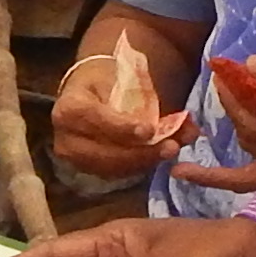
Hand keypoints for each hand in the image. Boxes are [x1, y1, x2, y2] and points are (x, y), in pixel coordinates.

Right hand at [51, 51, 185, 180]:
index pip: (94, 119)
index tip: (148, 131)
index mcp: (70, 105)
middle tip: (171, 148)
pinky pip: (113, 174)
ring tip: (168, 152)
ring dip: (142, 162)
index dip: (121, 127)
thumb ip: (159, 106)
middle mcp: (64, 135)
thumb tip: (191, 131)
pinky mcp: (84, 169)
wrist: (92, 91)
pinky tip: (156, 158)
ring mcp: (72, 157)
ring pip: (110, 167)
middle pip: (103, 151)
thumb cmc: (111, 82)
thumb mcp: (130, 83)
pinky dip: (137, 167)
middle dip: (140, 152)